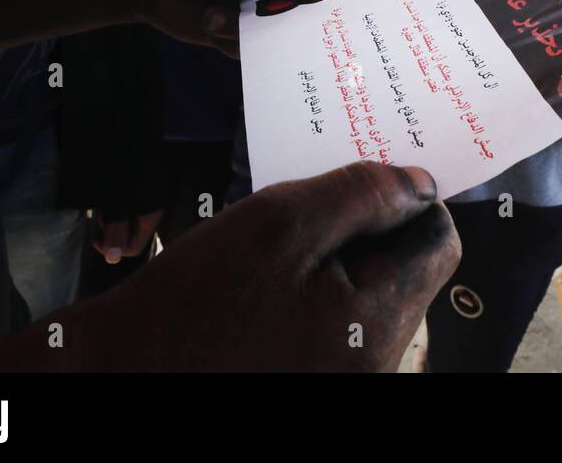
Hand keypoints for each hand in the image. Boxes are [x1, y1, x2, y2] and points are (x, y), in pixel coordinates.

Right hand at [91, 162, 460, 370]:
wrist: (123, 374)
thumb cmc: (194, 302)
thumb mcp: (280, 223)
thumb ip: (362, 195)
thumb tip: (421, 182)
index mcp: (379, 325)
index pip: (438, 242)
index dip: (406, 201)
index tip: (358, 186)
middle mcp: (376, 364)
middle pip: (405, 269)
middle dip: (364, 230)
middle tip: (302, 216)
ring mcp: (349, 377)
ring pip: (372, 293)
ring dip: (337, 260)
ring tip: (276, 256)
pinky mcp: (319, 380)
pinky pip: (343, 322)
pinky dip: (317, 292)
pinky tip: (268, 286)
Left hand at [126, 0, 321, 58]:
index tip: (340, 0)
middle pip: (308, 7)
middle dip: (295, 17)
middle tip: (278, 19)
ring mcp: (262, 10)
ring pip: (282, 33)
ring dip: (249, 28)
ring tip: (215, 14)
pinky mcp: (244, 35)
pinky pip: (255, 49)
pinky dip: (231, 39)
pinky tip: (209, 20)